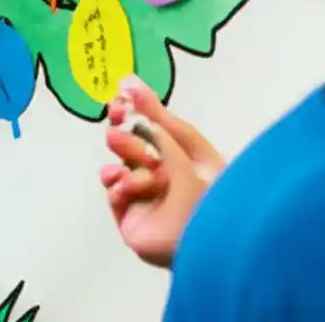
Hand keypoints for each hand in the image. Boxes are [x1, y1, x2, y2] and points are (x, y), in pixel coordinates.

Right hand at [99, 76, 224, 267]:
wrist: (207, 241)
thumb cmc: (209, 196)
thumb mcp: (184, 147)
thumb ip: (155, 117)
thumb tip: (130, 82)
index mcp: (186, 157)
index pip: (156, 127)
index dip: (139, 109)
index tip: (121, 92)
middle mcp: (165, 175)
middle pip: (133, 143)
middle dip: (125, 131)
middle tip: (119, 120)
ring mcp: (147, 197)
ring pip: (120, 165)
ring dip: (122, 156)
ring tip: (129, 161)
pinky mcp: (131, 217)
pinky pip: (115, 192)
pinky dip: (117, 185)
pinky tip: (126, 184)